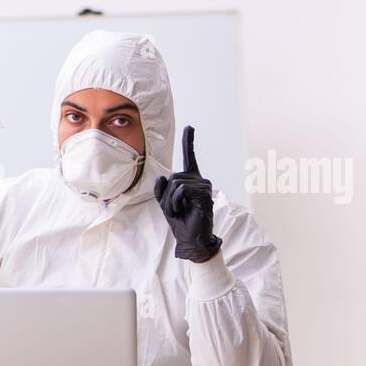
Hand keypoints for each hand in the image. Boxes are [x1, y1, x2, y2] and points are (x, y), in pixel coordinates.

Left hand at [154, 126, 221, 263]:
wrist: (191, 238)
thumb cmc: (180, 221)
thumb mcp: (165, 203)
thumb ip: (161, 189)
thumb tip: (162, 176)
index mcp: (191, 180)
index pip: (190, 157)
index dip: (189, 141)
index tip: (190, 127)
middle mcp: (200, 180)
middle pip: (173, 176)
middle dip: (166, 195)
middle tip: (173, 210)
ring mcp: (204, 186)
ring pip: (176, 183)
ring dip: (170, 200)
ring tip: (177, 211)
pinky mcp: (204, 193)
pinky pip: (181, 189)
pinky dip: (175, 201)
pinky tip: (181, 210)